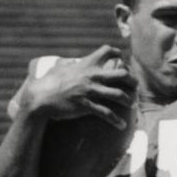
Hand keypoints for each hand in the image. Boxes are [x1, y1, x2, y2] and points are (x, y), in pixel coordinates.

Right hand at [7, 45, 136, 129]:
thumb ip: (68, 63)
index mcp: (86, 64)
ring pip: (118, 95)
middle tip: (135, 86)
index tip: (122, 59)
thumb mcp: (59, 67)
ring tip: (132, 105)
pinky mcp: (86, 106)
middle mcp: (91, 76)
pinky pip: (106, 113)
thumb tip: (69, 61)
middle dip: (132, 80)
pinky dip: (116, 120)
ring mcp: (89, 91)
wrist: (40, 98)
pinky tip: (122, 125)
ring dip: (128, 100)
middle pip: (121, 74)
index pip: (106, 51)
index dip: (117, 53)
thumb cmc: (48, 82)